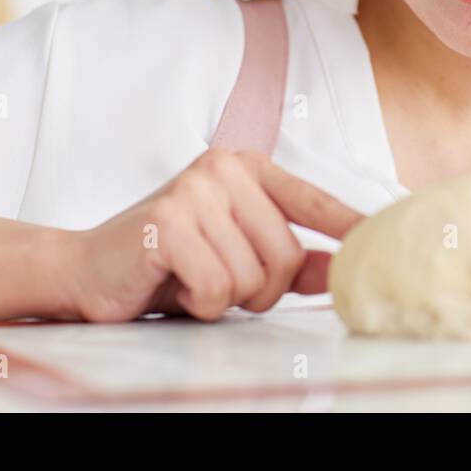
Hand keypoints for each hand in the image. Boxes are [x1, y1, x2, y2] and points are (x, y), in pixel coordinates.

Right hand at [63, 149, 362, 321]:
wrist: (86, 269)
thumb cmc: (167, 263)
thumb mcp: (237, 257)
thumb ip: (292, 261)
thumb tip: (345, 267)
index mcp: (246, 168)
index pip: (314, 200)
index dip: (350, 226)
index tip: (384, 240)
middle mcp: (223, 168)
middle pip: (287, 254)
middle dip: (261, 289)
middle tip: (218, 282)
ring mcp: (194, 190)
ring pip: (254, 275)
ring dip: (226, 298)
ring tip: (192, 279)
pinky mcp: (167, 221)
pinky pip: (217, 286)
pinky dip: (200, 302)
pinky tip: (174, 284)